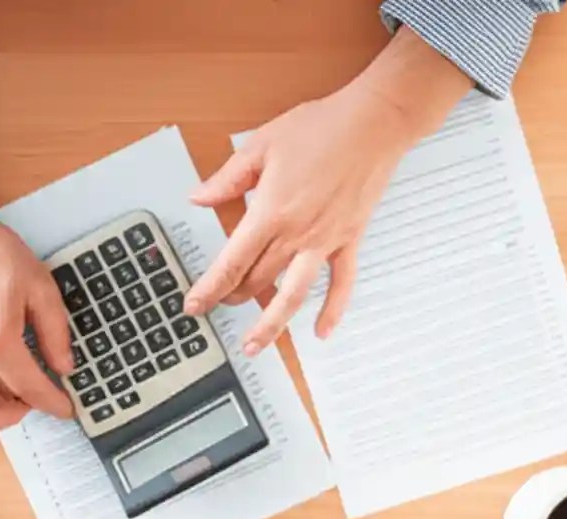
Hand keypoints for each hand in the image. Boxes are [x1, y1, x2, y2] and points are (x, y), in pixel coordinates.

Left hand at [185, 28, 471, 354]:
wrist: (373, 123)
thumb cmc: (322, 128)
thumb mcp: (262, 145)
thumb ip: (228, 179)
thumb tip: (199, 198)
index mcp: (270, 212)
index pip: (230, 263)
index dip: (208, 289)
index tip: (193, 307)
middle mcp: (296, 233)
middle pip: (256, 281)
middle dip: (233, 298)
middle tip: (218, 306)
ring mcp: (325, 241)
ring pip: (293, 295)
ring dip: (272, 324)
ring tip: (256, 346)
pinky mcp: (349, 240)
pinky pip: (342, 284)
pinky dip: (333, 310)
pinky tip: (322, 331)